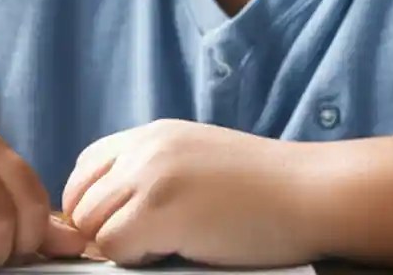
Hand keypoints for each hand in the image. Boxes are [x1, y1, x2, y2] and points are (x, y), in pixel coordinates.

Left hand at [61, 119, 317, 266]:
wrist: (312, 192)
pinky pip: (114, 249)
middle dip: (101, 229)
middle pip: (81, 200)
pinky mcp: (159, 213)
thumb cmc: (266, 187)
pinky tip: (175, 252)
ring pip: (92, 227)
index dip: (93, 203)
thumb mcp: (198, 158)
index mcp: (152, 134)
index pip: (86, 167)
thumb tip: (111, 210)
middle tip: (142, 244)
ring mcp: (150, 179)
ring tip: (163, 246)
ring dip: (119, 245)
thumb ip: (153, 170)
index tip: (118, 224)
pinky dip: (136, 259)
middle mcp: (144, 149)